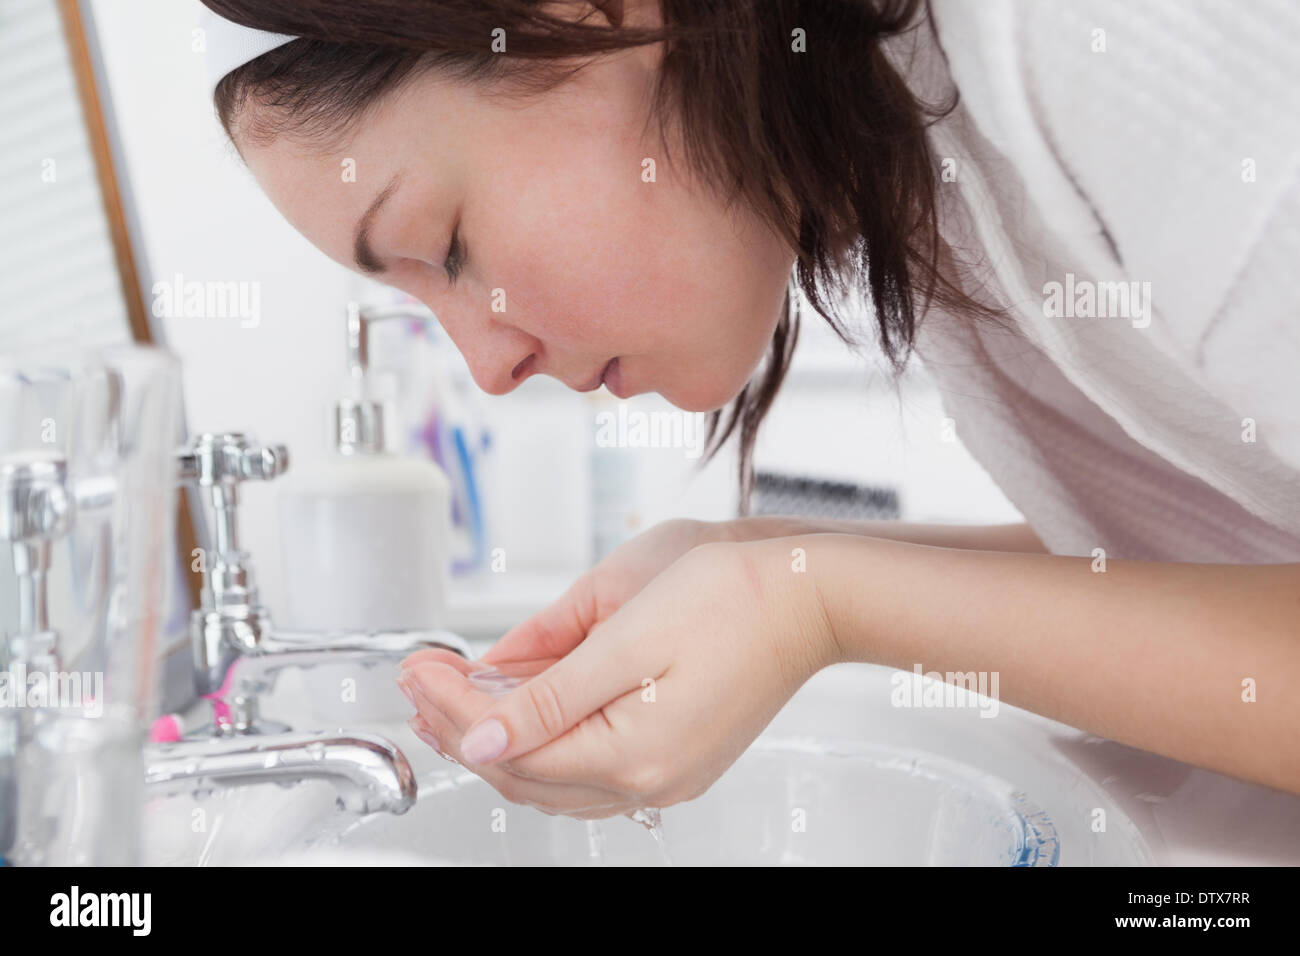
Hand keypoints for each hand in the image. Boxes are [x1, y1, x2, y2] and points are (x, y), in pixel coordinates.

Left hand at [398, 538, 836, 817]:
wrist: (811, 593)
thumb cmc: (733, 595)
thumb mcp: (623, 629)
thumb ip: (546, 691)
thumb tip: (480, 737)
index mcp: (632, 753)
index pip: (510, 747)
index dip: (452, 709)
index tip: (419, 670)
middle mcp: (649, 779)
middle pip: (526, 772)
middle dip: (464, 725)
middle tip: (424, 680)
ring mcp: (666, 772)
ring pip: (555, 775)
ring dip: (499, 737)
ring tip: (458, 694)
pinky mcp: (678, 755)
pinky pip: (590, 765)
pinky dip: (545, 739)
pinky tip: (525, 708)